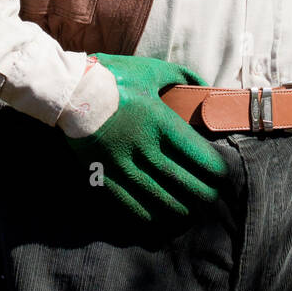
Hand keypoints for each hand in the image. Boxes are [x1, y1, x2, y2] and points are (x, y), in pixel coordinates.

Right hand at [66, 54, 226, 225]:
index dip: (214, 169)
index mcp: (160, 120)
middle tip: (212, 200)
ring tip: (190, 213)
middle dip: (201, 193)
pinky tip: (158, 220)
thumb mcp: (152, 69)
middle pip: (181, 179)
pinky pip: (128, 201)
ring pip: (157, 195)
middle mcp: (144, 145)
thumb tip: (205, 87)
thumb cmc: (114, 77)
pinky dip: (146, 214)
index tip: (221, 175)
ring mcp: (122, 162)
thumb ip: (182, 76)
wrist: (70, 89)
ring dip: (177, 208)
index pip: (196, 154)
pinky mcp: (103, 172)